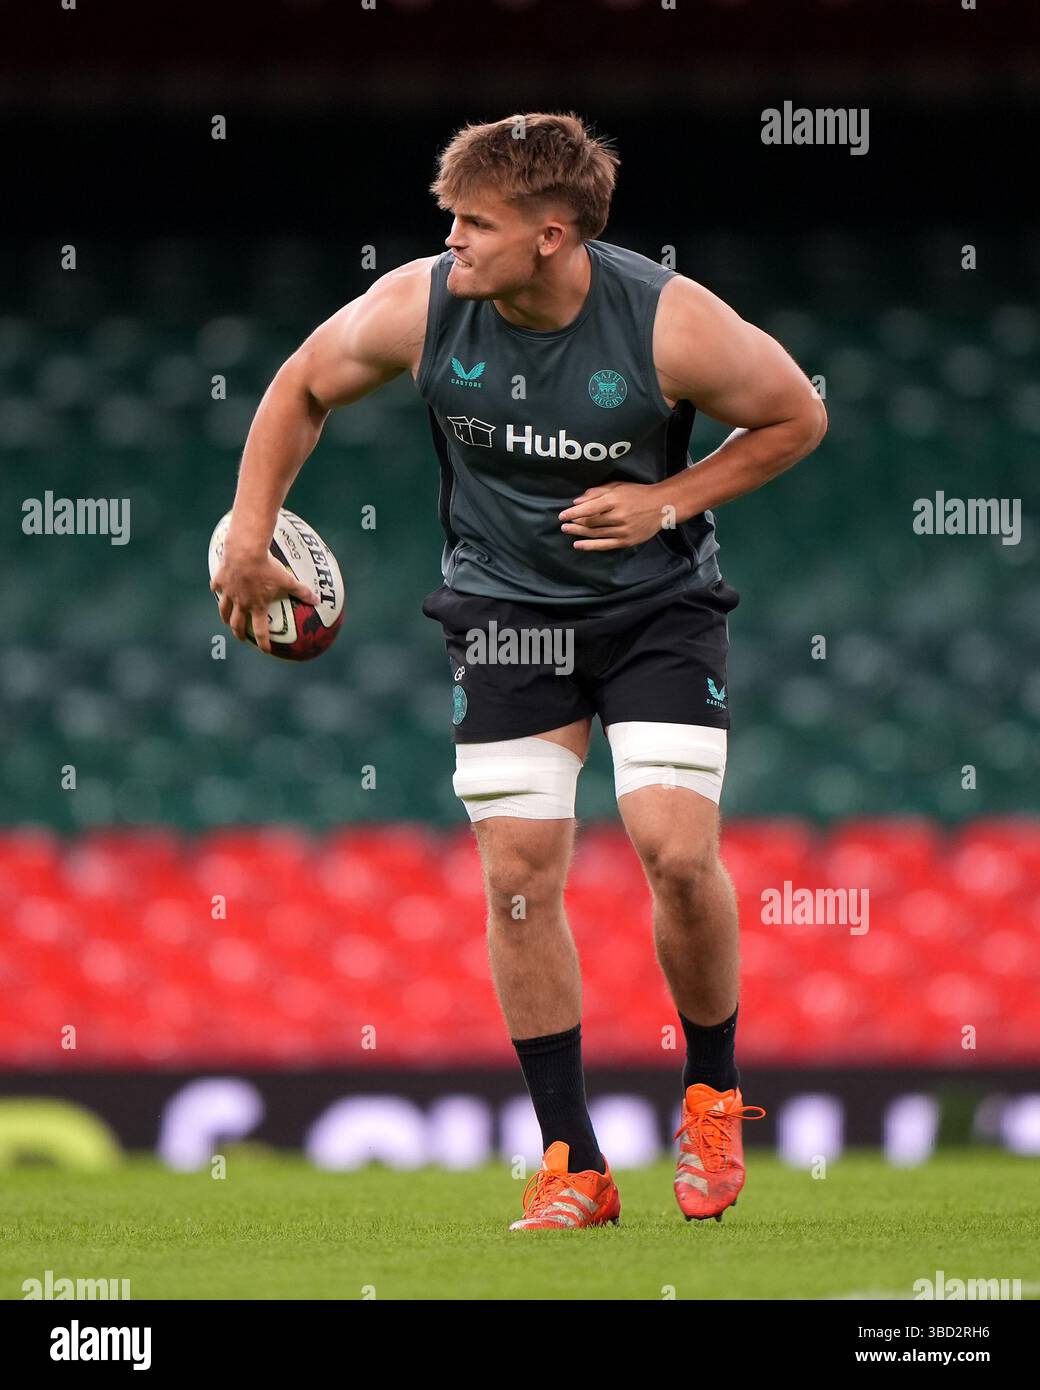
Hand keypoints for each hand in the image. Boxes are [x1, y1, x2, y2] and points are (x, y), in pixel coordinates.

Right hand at [210, 538, 318, 653]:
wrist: (246, 551)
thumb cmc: (268, 566)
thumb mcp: (287, 579)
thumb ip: (301, 590)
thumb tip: (317, 600)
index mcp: (257, 605)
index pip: (260, 630)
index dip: (263, 642)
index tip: (265, 650)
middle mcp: (241, 602)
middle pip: (237, 623)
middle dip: (239, 633)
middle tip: (241, 637)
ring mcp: (229, 592)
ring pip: (223, 609)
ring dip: (225, 617)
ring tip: (226, 620)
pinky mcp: (220, 580)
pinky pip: (216, 587)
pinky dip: (217, 590)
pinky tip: (217, 589)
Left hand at [559, 482, 673, 550]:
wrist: (661, 506)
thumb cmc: (637, 493)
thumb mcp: (617, 486)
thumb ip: (596, 492)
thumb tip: (576, 502)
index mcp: (615, 500)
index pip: (588, 508)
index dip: (572, 513)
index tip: (561, 516)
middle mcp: (618, 516)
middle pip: (590, 522)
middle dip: (574, 523)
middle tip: (564, 524)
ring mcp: (622, 530)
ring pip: (595, 534)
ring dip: (578, 534)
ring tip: (567, 531)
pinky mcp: (626, 541)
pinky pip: (604, 545)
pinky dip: (590, 546)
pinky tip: (578, 545)